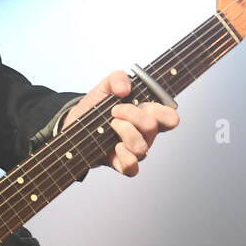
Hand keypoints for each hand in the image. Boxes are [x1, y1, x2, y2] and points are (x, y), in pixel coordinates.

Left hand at [59, 68, 178, 176]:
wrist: (75, 123)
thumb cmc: (96, 107)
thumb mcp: (105, 86)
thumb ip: (117, 78)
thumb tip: (124, 88)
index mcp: (148, 115)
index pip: (170, 118)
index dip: (163, 112)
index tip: (145, 104)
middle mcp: (145, 134)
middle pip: (152, 127)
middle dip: (132, 114)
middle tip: (115, 110)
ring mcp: (134, 150)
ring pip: (141, 147)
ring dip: (124, 131)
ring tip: (111, 124)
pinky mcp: (120, 163)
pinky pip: (132, 168)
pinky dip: (126, 157)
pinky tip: (115, 147)